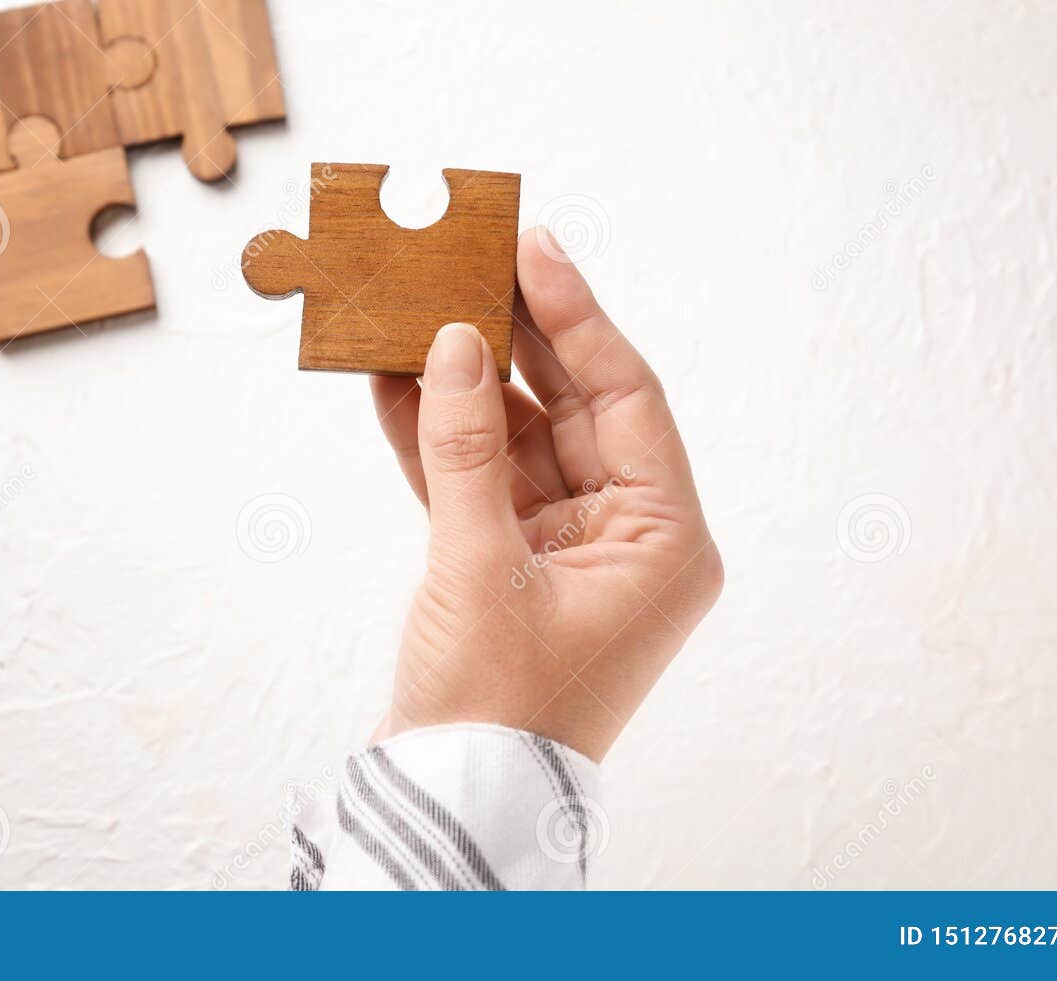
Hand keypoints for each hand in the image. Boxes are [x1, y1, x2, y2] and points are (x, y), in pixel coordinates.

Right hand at [369, 228, 722, 760]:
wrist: (451, 810)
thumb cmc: (496, 711)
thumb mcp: (479, 568)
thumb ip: (462, 450)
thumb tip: (449, 343)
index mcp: (664, 540)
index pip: (626, 397)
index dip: (578, 315)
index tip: (534, 245)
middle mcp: (626, 538)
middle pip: (571, 407)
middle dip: (516, 337)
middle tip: (469, 259)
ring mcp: (565, 552)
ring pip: (514, 440)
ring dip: (462, 385)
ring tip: (414, 308)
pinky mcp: (508, 568)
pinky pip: (475, 483)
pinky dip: (434, 440)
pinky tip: (392, 381)